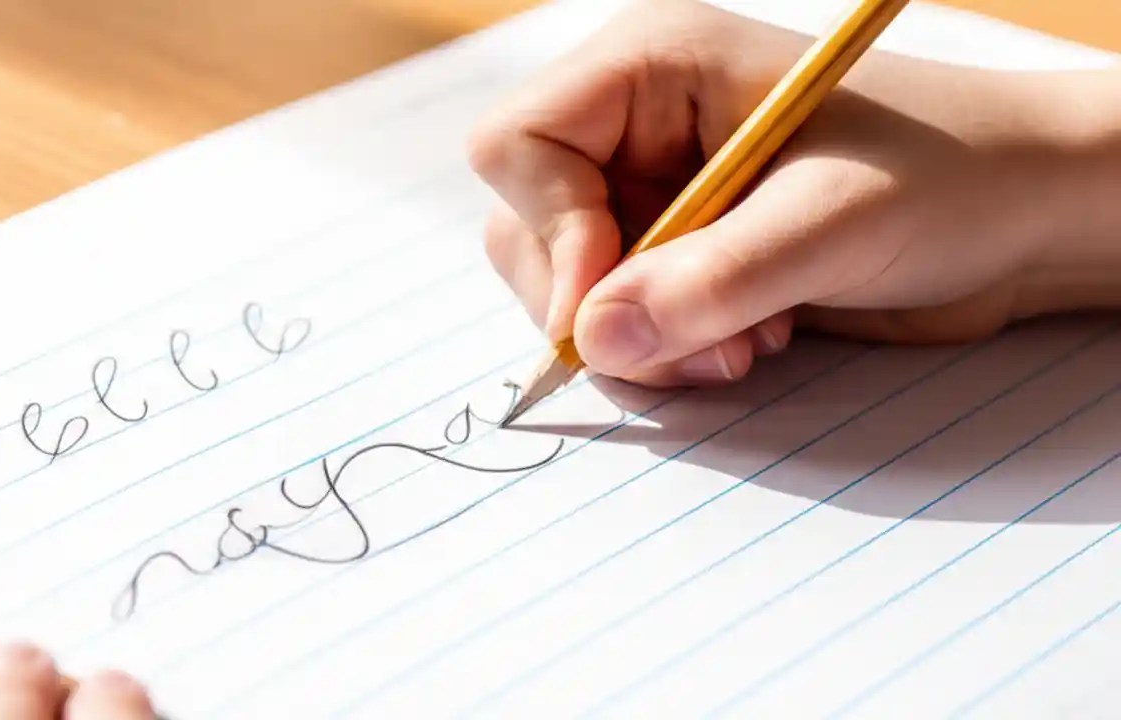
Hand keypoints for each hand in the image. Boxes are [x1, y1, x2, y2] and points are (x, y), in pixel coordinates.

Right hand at [468, 0, 1120, 386]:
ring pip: (569, 287)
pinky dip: (670, 349)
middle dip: (600, 304)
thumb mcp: (829, 223)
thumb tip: (589, 341)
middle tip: (694, 340)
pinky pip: (621, 319)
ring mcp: (655, 191)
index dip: (550, 233)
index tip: (609, 308)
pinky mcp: (680, 251)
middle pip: (527, 226)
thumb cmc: (949, 174)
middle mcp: (635, 125)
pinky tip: (751, 339)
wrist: (1022, 216)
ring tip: (742, 343)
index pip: (517, 145)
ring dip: (643, 338)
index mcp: (650, 67)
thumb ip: (708, 281)